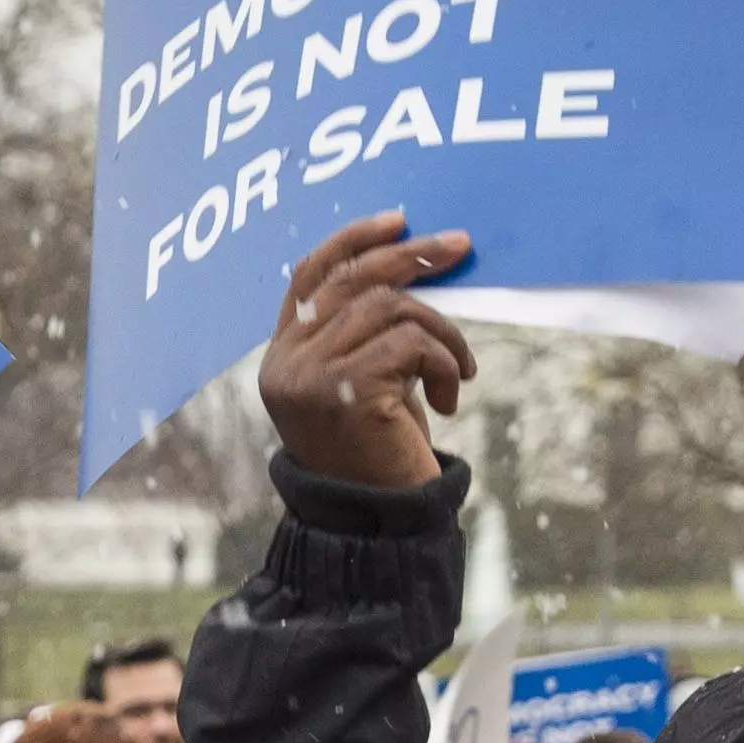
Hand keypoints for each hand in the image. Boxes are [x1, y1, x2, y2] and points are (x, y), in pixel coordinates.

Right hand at [260, 213, 472, 491]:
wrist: (376, 521)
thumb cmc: (375, 450)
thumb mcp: (361, 380)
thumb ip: (362, 331)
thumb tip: (413, 263)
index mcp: (282, 355)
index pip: (307, 275)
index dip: (352, 239)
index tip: (398, 220)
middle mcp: (287, 363)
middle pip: (352, 279)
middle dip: (413, 256)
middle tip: (461, 245)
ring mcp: (311, 377)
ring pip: (390, 308)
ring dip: (442, 331)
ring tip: (460, 369)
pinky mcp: (347, 392)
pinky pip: (412, 343)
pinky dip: (446, 362)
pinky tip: (449, 397)